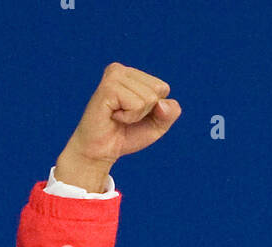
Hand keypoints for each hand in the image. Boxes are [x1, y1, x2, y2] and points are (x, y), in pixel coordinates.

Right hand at [55, 63, 180, 190]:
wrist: (100, 152)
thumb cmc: (125, 135)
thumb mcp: (156, 125)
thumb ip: (170, 113)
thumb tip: (162, 104)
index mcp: (131, 74)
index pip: (163, 88)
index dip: (154, 110)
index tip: (133, 115)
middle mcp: (121, 70)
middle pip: (157, 91)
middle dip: (145, 112)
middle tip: (125, 117)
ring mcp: (114, 76)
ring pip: (148, 98)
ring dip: (135, 115)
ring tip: (118, 116)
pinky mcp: (109, 87)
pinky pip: (137, 105)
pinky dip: (129, 117)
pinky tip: (113, 116)